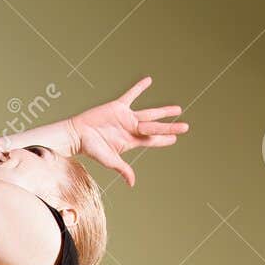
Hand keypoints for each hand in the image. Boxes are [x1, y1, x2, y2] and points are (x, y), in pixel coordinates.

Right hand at [71, 78, 187, 185]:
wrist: (78, 134)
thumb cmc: (91, 149)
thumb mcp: (109, 159)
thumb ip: (122, 169)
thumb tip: (132, 183)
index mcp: (131, 141)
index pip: (152, 140)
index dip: (164, 139)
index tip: (175, 139)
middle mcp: (131, 128)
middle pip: (155, 127)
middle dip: (170, 127)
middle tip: (185, 126)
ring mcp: (126, 117)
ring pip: (148, 113)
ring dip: (162, 111)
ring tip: (177, 109)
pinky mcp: (118, 107)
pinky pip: (131, 95)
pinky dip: (139, 88)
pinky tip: (149, 80)